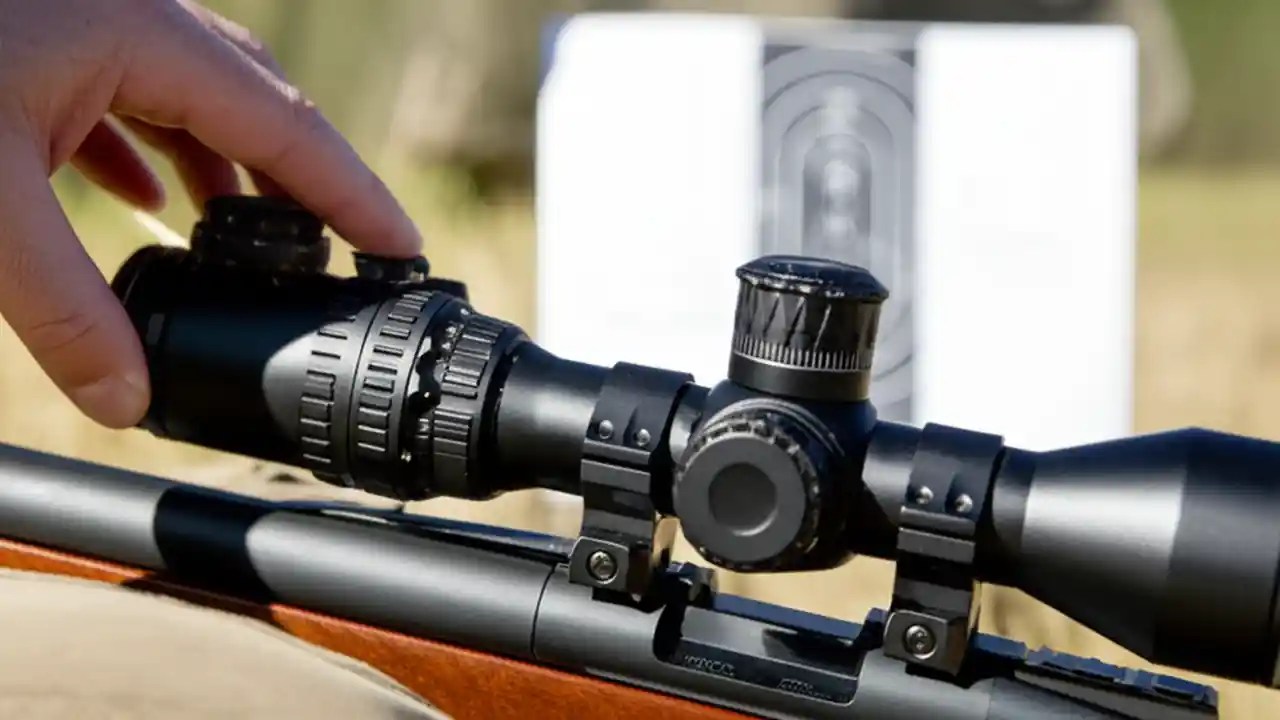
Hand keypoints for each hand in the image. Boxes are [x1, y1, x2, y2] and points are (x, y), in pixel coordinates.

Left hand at [0, 0, 421, 428]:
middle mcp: (132, 19)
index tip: (404, 249)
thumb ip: (62, 308)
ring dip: (227, 172)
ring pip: (192, 100)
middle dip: (303, 184)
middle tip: (339, 254)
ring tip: (249, 246)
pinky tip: (141, 204)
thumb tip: (128, 401)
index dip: (353, 195)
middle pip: (257, 105)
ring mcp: (84, 24)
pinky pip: (126, 98)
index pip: (287, 129)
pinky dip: (151, 155)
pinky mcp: (39, 42)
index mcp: (144, 37)